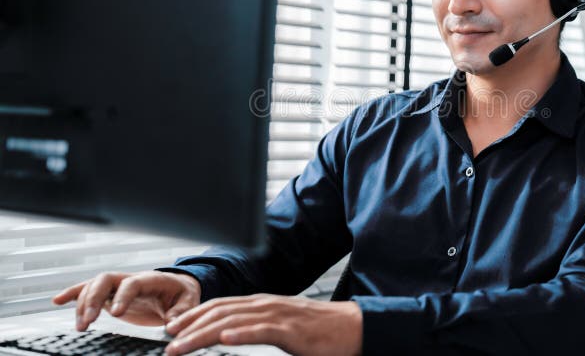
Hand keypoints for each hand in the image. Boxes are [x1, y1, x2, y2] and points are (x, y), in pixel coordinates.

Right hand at [51, 271, 200, 330]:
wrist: (177, 287)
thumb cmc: (183, 294)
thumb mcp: (189, 301)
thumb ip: (181, 311)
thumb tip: (172, 323)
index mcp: (151, 279)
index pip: (132, 283)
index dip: (123, 296)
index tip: (116, 313)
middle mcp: (130, 278)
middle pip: (106, 279)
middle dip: (94, 298)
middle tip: (88, 322)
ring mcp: (118, 285)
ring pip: (94, 285)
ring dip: (83, 303)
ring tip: (80, 326)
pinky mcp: (110, 294)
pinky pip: (88, 289)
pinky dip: (73, 293)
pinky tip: (57, 300)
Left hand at [163, 294, 362, 355]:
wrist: (351, 328)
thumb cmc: (318, 331)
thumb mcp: (282, 326)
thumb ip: (257, 326)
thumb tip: (231, 334)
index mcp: (263, 304)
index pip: (221, 305)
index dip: (194, 315)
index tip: (173, 329)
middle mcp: (267, 304)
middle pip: (220, 312)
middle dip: (190, 326)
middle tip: (167, 342)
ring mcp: (279, 315)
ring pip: (233, 321)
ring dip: (203, 333)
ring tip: (182, 346)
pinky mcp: (292, 330)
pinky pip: (262, 330)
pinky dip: (241, 333)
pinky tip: (224, 339)